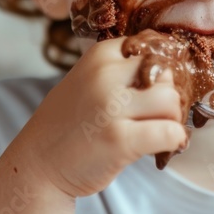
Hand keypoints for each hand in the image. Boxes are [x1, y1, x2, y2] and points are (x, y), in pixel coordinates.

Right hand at [11, 36, 187, 198]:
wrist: (38, 163)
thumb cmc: (70, 123)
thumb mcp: (89, 81)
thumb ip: (123, 72)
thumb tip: (171, 74)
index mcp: (101, 55)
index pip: (154, 49)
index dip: (160, 74)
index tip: (152, 93)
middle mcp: (106, 75)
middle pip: (167, 75)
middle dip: (167, 98)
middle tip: (156, 118)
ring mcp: (112, 106)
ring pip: (172, 102)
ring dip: (171, 120)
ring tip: (157, 133)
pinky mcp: (120, 139)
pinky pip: (170, 133)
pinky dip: (174, 142)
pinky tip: (163, 148)